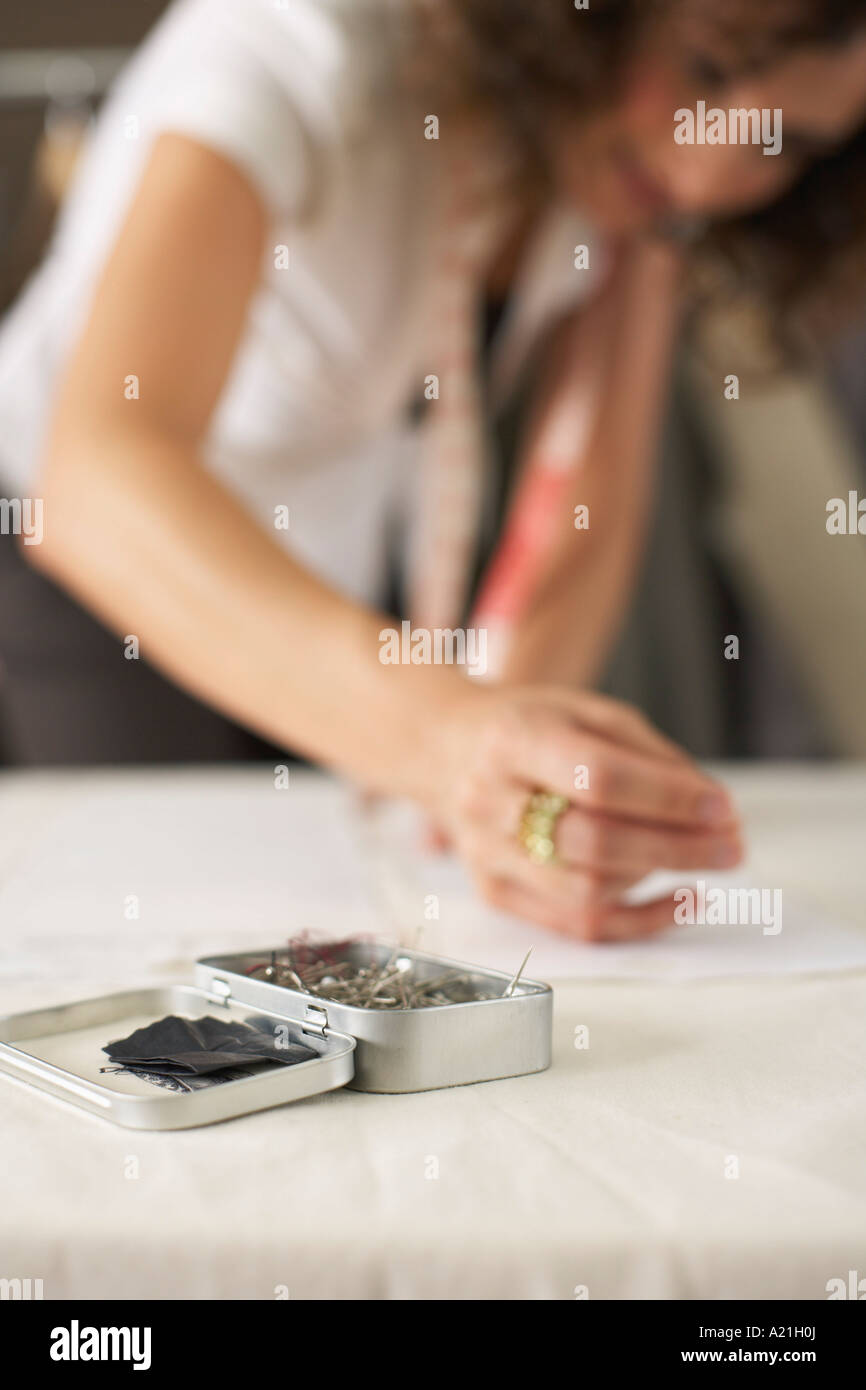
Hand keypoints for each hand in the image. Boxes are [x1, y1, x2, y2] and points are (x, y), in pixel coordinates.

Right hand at [433, 686, 742, 940]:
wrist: (445, 749)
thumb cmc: (529, 725)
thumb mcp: (587, 710)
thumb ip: (649, 755)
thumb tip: (714, 809)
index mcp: (515, 739)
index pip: (598, 777)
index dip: (668, 797)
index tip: (723, 806)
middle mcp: (491, 799)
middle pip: (594, 842)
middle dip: (677, 847)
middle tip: (733, 845)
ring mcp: (488, 853)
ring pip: (587, 890)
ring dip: (660, 877)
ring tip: (705, 857)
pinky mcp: (496, 892)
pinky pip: (576, 925)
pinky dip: (640, 921)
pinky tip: (681, 900)